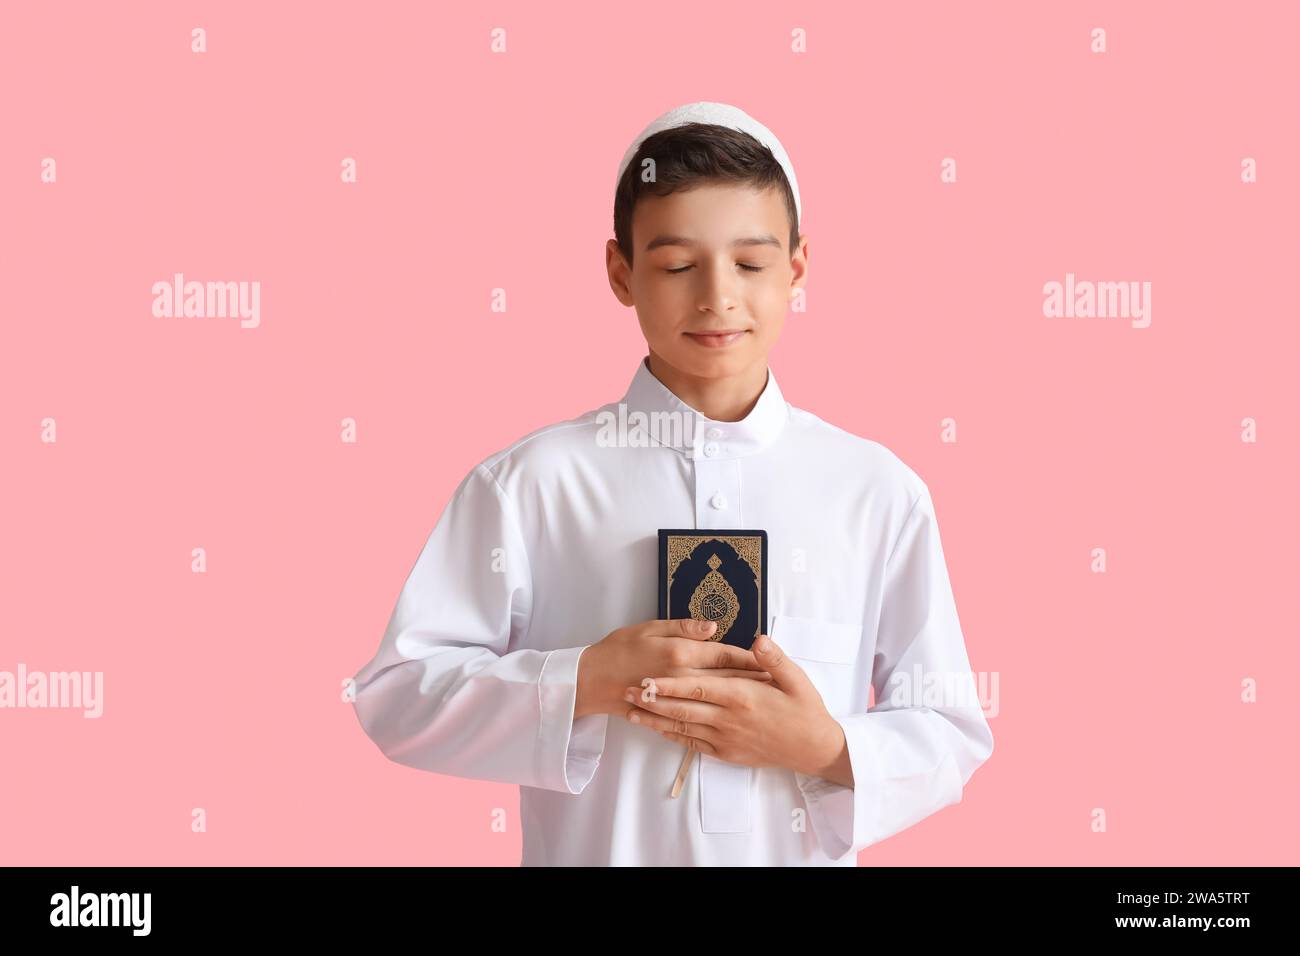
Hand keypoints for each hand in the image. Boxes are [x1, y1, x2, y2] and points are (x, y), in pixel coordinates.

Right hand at [575, 618, 773, 719]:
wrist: (590, 679)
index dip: (751, 659)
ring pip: (716, 703)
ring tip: (764, 705)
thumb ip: (684, 628)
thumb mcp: (650, 627)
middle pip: (727, 682)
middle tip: (779, 685)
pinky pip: (699, 718)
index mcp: (681, 653)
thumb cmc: (619, 648)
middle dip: (754, 683)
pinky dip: (717, 718)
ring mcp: (676, 701)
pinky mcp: (669, 716)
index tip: (772, 661)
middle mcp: (683, 679)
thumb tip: (715, 627)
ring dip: (739, 703)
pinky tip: (731, 720)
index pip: (726, 656)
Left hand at [619, 633, 849, 782]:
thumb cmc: (805, 710)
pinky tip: (657, 729)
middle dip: (653, 701)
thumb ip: (774, 659)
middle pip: (683, 708)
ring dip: (655, 720)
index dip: (671, 684)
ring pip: (683, 728)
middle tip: (626, 692)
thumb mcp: (797, 679)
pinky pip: (694, 744)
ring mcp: (726, 739)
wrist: (814, 749)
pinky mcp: (727, 753)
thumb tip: (757, 639)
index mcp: (743, 697)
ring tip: (630, 712)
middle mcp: (730, 720)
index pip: (699, 688)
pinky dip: (673, 736)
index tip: (647, 678)